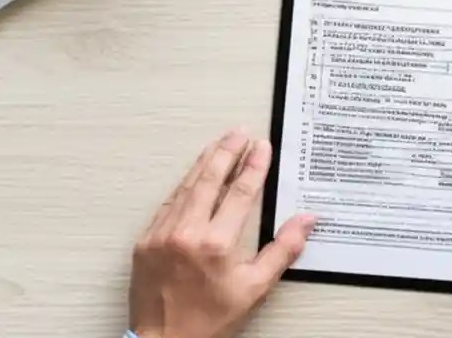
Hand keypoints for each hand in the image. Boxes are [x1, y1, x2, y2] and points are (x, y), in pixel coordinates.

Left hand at [130, 128, 316, 337]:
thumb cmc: (209, 321)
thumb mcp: (254, 289)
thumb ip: (282, 250)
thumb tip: (305, 220)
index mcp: (215, 243)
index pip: (239, 193)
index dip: (253, 167)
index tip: (262, 148)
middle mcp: (186, 232)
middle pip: (209, 180)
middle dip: (227, 152)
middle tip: (239, 132)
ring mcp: (161, 234)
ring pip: (185, 187)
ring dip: (204, 163)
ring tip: (218, 144)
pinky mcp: (145, 240)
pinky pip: (167, 204)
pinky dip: (182, 187)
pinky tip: (192, 177)